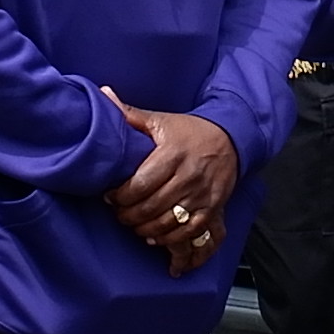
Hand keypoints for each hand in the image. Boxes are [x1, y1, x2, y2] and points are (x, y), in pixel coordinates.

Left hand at [105, 101, 238, 259]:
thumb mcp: (160, 120)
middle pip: (151, 207)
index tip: (110, 196)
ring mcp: (201, 195)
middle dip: (128, 215)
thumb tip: (103, 94)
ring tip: (134, 224)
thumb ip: (130, 113)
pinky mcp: (211, 209)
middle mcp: (188, 176)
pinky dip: (168, 239)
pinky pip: (188, 232)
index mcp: (172, 154)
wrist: (231, 139)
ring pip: (167, 223)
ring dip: (145, 229)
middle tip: (119, 212)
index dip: (120, 196)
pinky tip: (155, 236)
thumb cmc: (190, 132)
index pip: (141, 184)